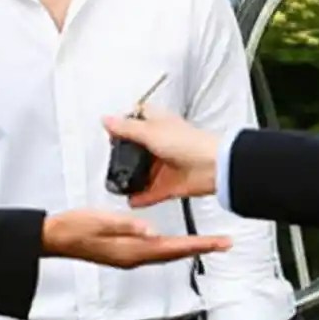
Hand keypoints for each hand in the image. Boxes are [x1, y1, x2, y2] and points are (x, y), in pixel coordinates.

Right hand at [41, 209, 229, 268]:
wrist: (56, 238)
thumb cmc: (75, 229)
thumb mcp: (101, 222)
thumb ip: (127, 226)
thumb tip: (150, 230)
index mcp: (132, 250)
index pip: (174, 248)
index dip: (199, 245)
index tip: (219, 243)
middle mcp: (134, 256)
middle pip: (175, 253)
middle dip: (200, 248)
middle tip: (223, 243)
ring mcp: (129, 256)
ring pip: (166, 253)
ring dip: (187, 247)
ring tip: (206, 243)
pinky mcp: (124, 252)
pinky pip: (154, 250)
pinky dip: (169, 245)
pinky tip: (169, 240)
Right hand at [102, 107, 219, 207]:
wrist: (212, 167)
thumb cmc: (189, 143)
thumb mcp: (150, 131)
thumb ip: (126, 128)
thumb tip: (106, 120)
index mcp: (159, 124)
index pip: (138, 118)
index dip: (125, 123)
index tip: (111, 131)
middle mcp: (162, 143)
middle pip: (138, 148)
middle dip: (125, 155)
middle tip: (111, 161)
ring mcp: (166, 164)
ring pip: (144, 172)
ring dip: (132, 178)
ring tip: (117, 183)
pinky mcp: (170, 184)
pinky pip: (152, 192)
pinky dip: (142, 197)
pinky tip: (131, 200)